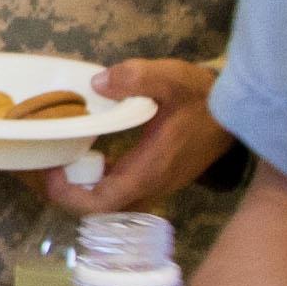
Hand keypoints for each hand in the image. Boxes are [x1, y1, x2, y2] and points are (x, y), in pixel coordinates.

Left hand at [39, 59, 229, 214]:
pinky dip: (101, 179)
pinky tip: (91, 154)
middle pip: (101, 208)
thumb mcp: (169, 77)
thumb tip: (97, 83)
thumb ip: (134, 77)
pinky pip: (123, 190)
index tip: (51, 172)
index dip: (69, 195)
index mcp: (148, 170)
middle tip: (48, 165)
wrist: (238, 109)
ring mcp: (156, 185)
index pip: (101, 202)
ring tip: (63, 160)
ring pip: (112, 202)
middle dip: (69, 193)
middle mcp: (150, 186)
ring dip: (84, 188)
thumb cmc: (203, 96)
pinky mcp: (159, 178)